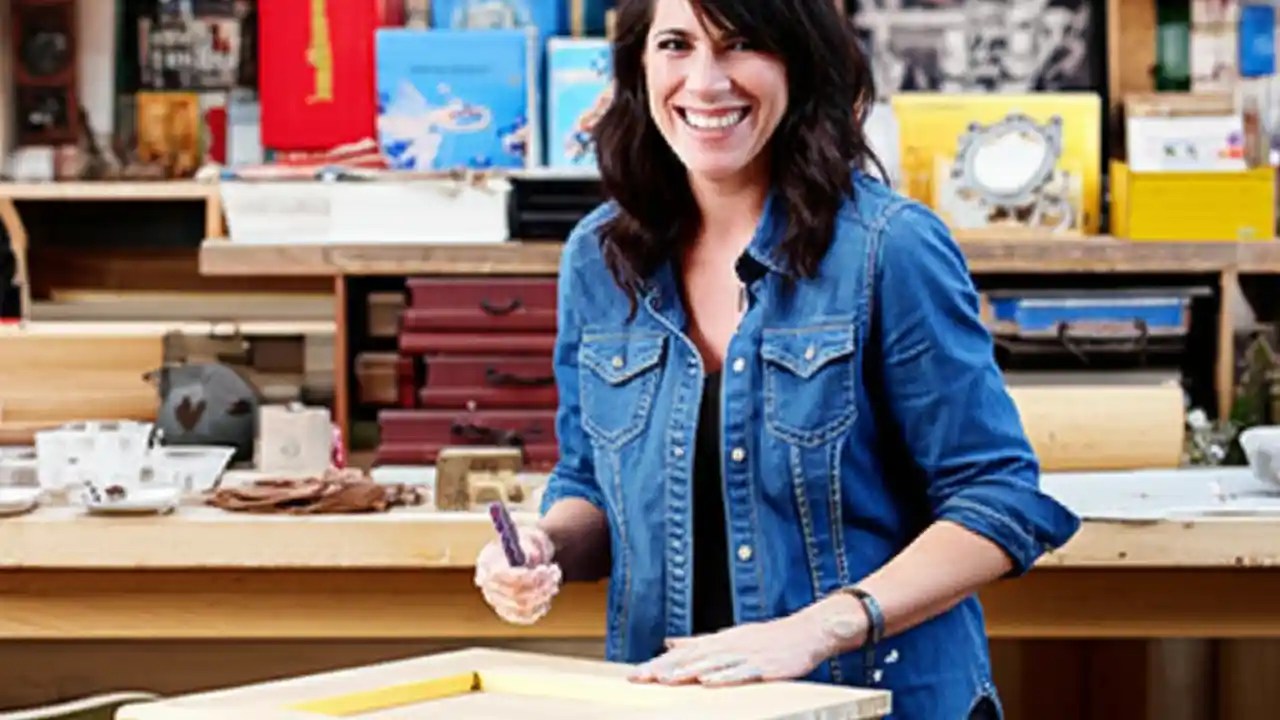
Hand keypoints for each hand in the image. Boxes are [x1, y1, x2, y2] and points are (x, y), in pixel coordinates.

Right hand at [473, 525, 561, 624]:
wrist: (526, 554)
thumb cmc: (526, 543)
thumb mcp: (529, 538)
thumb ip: (529, 547)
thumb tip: (533, 558)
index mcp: (486, 563)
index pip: (501, 577)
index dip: (525, 576)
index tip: (544, 569)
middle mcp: (487, 586)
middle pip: (513, 595)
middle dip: (540, 585)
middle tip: (555, 574)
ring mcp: (496, 602)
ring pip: (523, 607)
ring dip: (544, 595)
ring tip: (553, 580)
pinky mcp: (508, 613)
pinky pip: (525, 617)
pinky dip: (540, 607)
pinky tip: (546, 594)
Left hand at [628, 600, 864, 686]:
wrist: (806, 632)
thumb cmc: (766, 638)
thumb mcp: (729, 637)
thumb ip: (698, 643)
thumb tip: (669, 642)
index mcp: (717, 641)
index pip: (681, 654)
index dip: (657, 664)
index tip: (634, 674)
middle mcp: (727, 645)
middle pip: (690, 659)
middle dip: (663, 669)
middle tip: (639, 678)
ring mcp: (746, 654)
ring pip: (711, 664)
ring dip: (687, 671)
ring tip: (665, 679)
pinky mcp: (764, 665)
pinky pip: (742, 672)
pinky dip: (724, 676)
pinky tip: (708, 682)